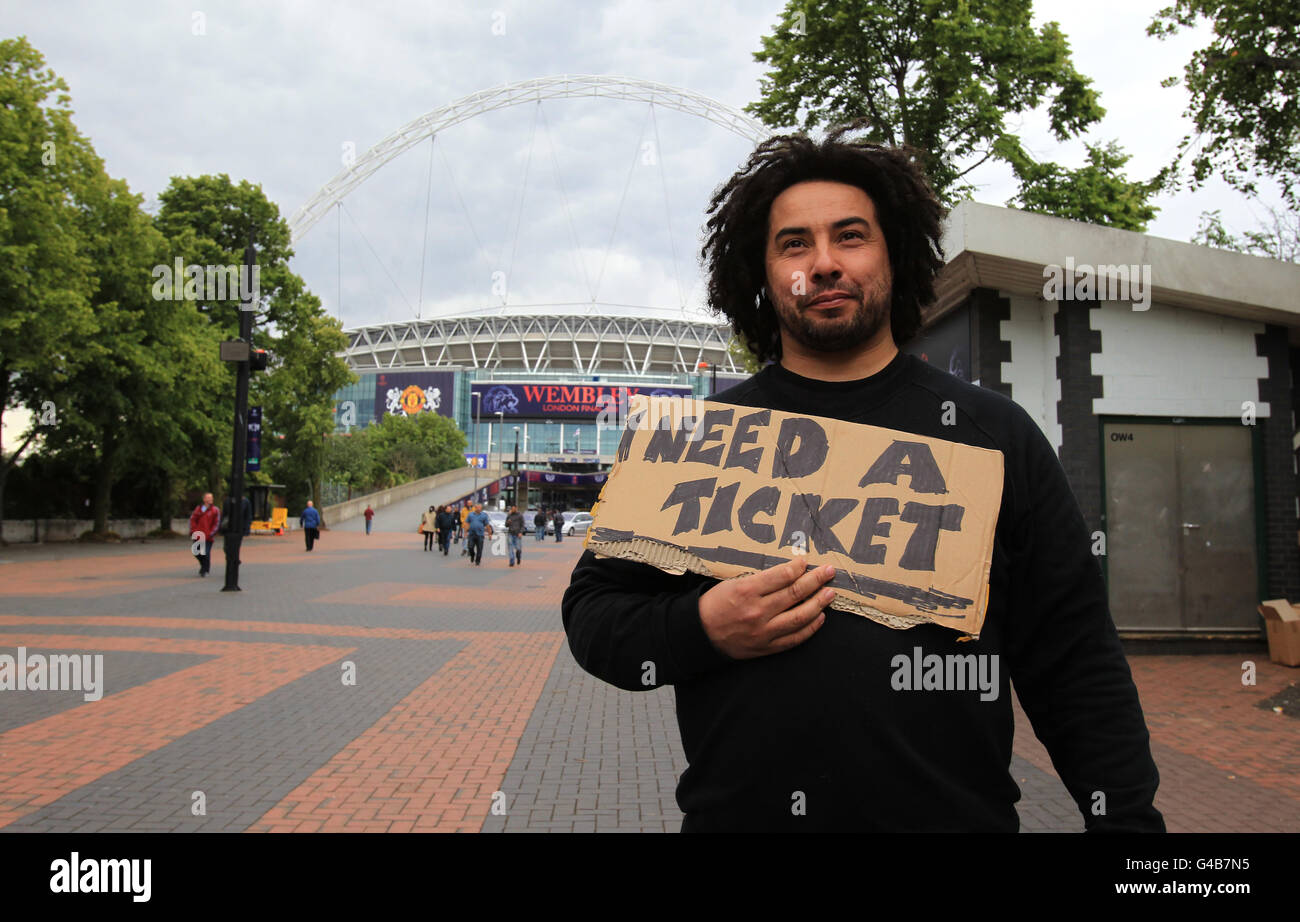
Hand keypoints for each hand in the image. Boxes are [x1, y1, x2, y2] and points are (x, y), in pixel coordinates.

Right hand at [698, 557, 836, 659]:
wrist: (700, 633)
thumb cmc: (715, 604)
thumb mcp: (732, 583)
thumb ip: (760, 580)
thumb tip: (789, 572)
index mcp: (746, 591)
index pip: (781, 576)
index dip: (797, 567)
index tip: (806, 561)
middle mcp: (757, 611)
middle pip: (794, 594)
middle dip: (815, 580)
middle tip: (829, 571)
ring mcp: (763, 632)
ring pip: (799, 617)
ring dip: (818, 603)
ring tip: (830, 593)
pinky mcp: (766, 647)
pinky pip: (794, 638)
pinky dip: (810, 628)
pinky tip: (820, 617)